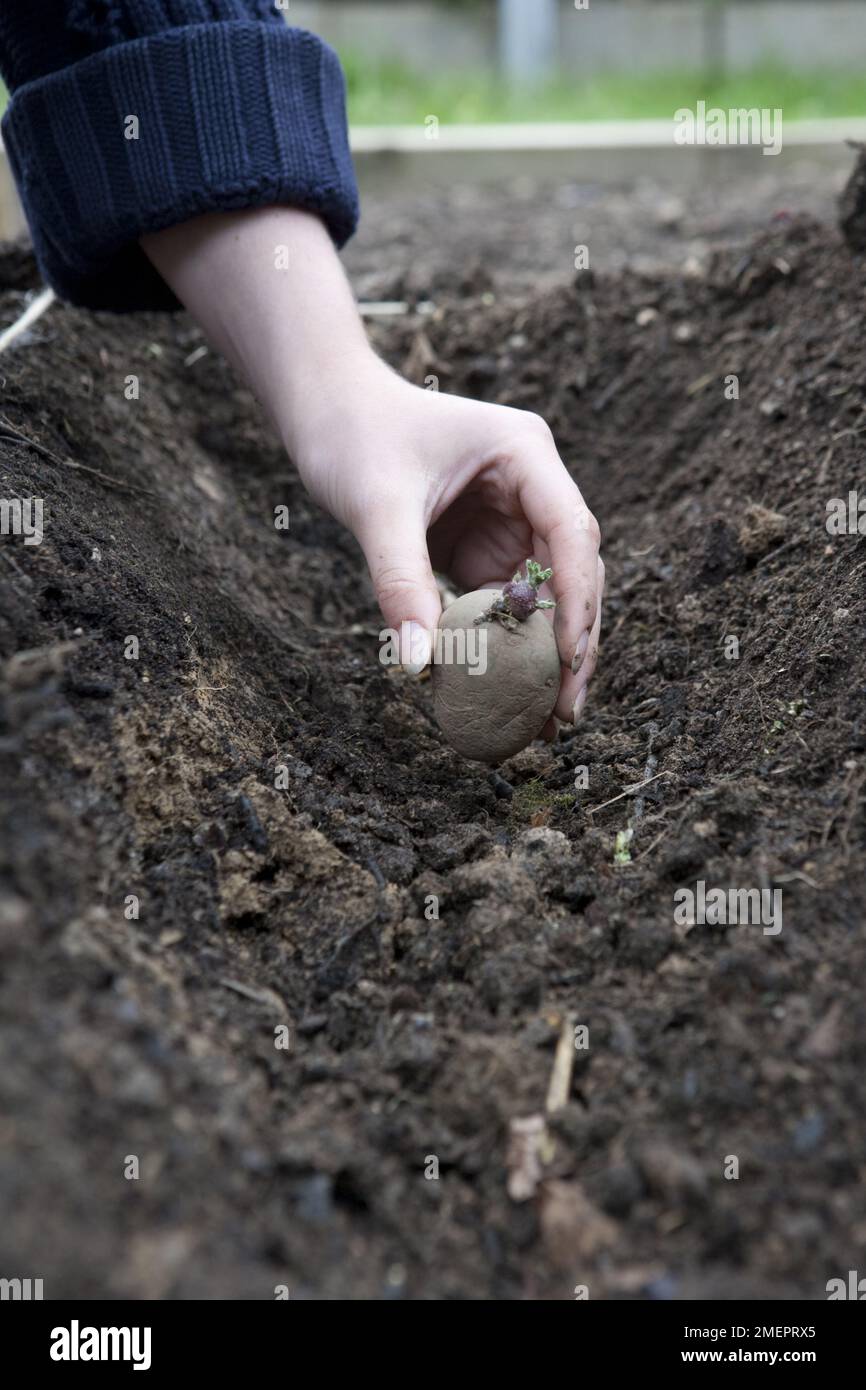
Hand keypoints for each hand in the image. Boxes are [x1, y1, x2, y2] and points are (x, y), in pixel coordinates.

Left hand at [289, 358, 602, 724]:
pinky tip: (507, 693)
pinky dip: (508, 646)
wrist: (326, 409)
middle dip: (573, 641)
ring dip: (547, 653)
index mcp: (524, 453)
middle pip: (573, 571)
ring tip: (546, 719)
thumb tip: (419, 667)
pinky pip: (508, 603)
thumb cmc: (353, 436)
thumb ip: (400, 583)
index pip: (570, 531)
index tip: (568, 661)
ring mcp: (513, 518)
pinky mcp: (487, 545)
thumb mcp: (376, 507)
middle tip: (565, 712)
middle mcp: (532, 486)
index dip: (576, 599)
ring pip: (548, 595)